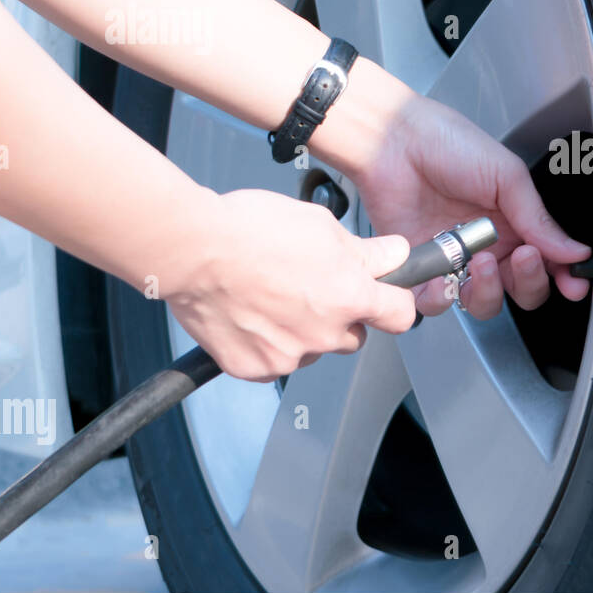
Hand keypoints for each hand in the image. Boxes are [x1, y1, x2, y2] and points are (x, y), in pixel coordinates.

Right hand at [161, 189, 416, 380]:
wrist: (192, 250)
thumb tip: (395, 255)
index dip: (394, 302)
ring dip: (303, 330)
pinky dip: (268, 344)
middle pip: (354, 336)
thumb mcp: (321, 224)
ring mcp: (289, 356)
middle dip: (342, 315)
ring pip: (313, 349)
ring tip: (273, 294)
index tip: (386, 296)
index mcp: (349, 296)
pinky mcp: (254, 368)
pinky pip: (275, 362)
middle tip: (313, 286)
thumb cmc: (250, 230)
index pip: (400, 315)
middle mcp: (324, 334)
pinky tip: (253, 313)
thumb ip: (365, 251)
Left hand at [347, 91, 591, 319]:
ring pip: (483, 304)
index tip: (572, 285)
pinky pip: (436, 303)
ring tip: (482, 261)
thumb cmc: (449, 145)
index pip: (548, 263)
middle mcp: (489, 247)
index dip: (564, 279)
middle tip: (523, 257)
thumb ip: (540, 220)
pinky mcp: (421, 269)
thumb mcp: (507, 177)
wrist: (395, 142)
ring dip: (489, 292)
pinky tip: (444, 277)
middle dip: (529, 282)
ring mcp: (456, 261)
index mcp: (515, 224)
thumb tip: (575, 251)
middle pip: (521, 290)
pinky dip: (442, 298)